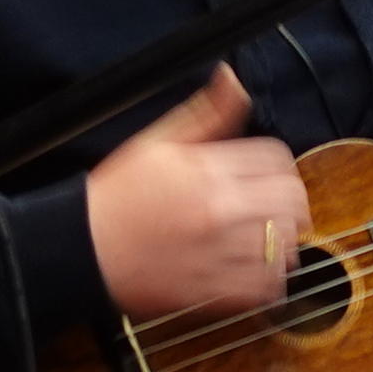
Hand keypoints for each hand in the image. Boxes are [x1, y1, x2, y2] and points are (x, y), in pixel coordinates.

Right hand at [84, 68, 312, 319]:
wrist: (82, 248)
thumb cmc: (116, 196)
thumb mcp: (157, 140)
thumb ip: (206, 113)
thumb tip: (232, 80)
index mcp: (208, 169)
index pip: (276, 158)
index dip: (277, 165)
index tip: (267, 176)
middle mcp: (220, 210)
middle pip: (290, 200)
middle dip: (288, 201)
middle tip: (276, 208)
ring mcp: (219, 253)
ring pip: (285, 245)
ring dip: (282, 240)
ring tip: (264, 239)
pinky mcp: (213, 292)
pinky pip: (267, 288)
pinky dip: (269, 280)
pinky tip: (254, 270)